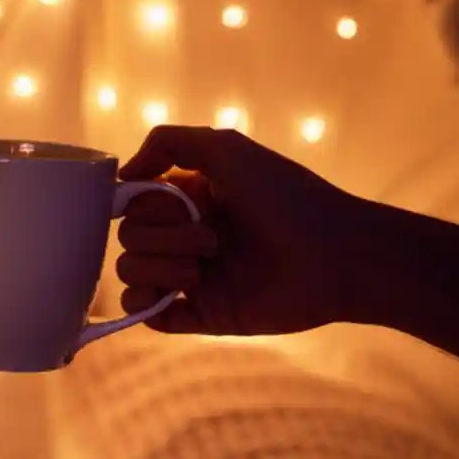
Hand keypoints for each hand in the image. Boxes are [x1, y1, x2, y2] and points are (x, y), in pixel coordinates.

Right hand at [116, 126, 369, 335]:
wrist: (335, 256)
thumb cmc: (286, 198)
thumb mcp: (227, 149)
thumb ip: (168, 142)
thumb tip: (123, 175)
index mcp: (190, 200)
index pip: (133, 203)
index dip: (143, 204)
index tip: (177, 204)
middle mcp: (186, 236)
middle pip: (128, 238)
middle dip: (162, 237)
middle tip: (212, 240)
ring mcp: (192, 278)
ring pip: (131, 275)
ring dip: (159, 268)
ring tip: (202, 271)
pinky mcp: (201, 315)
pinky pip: (145, 315)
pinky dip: (144, 306)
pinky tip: (169, 296)